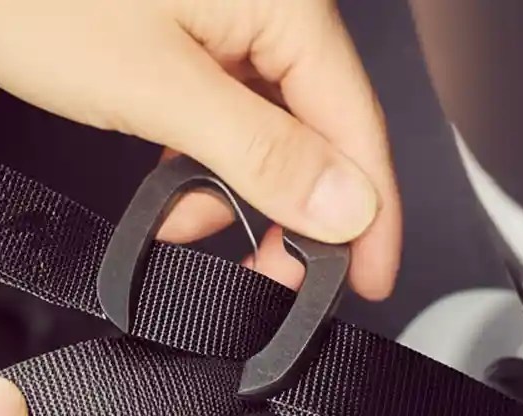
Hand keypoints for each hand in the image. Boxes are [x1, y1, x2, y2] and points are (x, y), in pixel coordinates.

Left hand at [0, 0, 401, 297]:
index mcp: (281, 3)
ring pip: (266, 131)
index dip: (367, 214)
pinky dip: (203, 164)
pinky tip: (172, 194)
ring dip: (237, 193)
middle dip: (293, 214)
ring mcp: (224, 20)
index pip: (356, 123)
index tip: (365, 281)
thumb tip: (346, 204)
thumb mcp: (155, 89)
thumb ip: (258, 149)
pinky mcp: (186, 36)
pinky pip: (223, 115)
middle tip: (268, 279)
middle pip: (318, 130)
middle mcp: (265, 5)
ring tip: (186, 230)